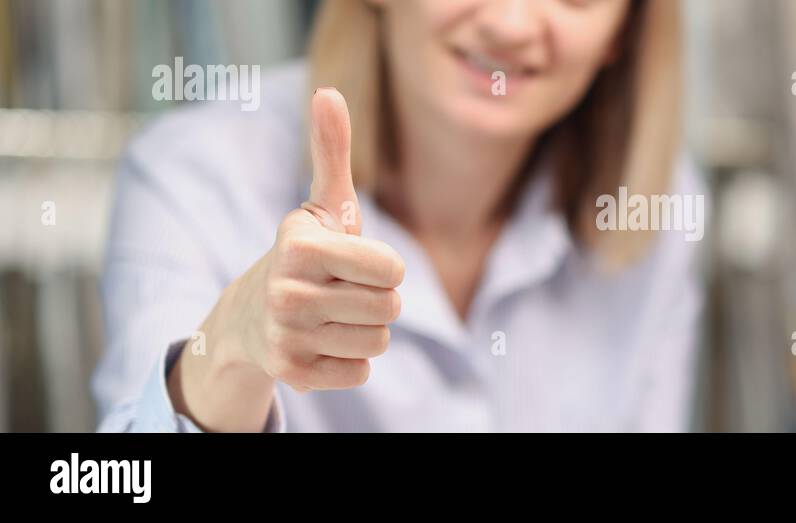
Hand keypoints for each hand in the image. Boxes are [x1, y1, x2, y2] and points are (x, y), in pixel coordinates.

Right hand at [170, 88, 405, 430]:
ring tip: (334, 314)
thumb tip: (329, 92)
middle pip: (390, 308)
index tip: (356, 260)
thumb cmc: (304, 254)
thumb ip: (332, 151)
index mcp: (300, 246)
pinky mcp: (293, 374)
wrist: (249, 318)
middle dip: (378, 298)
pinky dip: (351, 359)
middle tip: (344, 290)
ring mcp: (287, 336)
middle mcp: (287, 292)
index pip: (392, 269)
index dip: (385, 266)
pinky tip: (323, 342)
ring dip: (367, 328)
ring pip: (379, 341)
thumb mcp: (320, 204)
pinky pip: (360, 371)